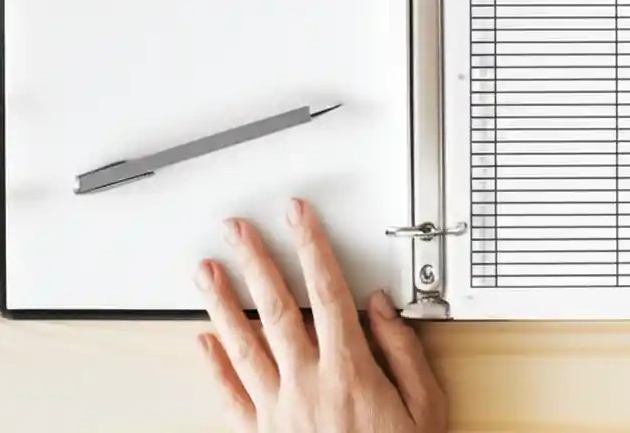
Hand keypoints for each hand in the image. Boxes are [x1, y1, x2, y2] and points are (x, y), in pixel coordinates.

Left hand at [194, 198, 447, 431]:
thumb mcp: (427, 405)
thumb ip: (403, 351)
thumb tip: (379, 306)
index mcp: (350, 372)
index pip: (326, 293)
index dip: (312, 249)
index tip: (299, 218)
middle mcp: (307, 385)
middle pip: (275, 310)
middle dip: (255, 263)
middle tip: (237, 230)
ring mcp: (278, 411)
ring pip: (242, 346)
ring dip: (221, 304)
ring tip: (205, 271)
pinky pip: (231, 397)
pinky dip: (214, 367)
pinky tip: (203, 341)